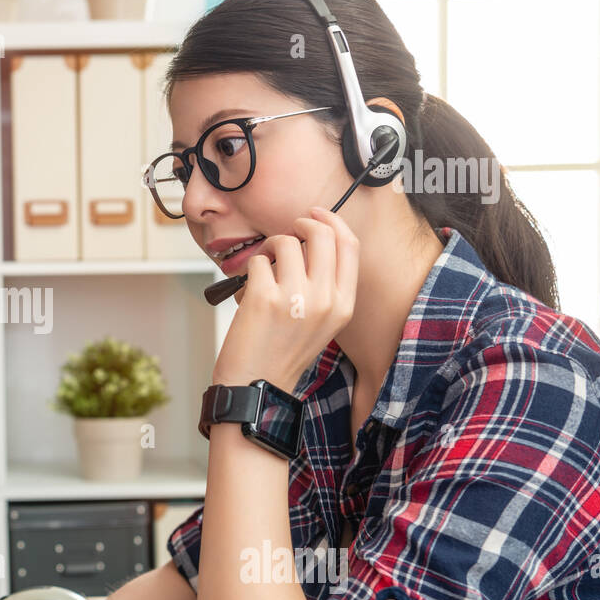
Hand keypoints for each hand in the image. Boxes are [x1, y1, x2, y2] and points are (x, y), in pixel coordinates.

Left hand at [213, 206, 357, 389]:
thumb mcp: (322, 322)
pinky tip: (249, 287)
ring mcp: (295, 298)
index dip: (332, 221)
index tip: (316, 214)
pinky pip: (258, 261)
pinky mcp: (264, 297)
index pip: (350, 245)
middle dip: (300, 224)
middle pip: (322, 234)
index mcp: (344, 305)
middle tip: (287, 233)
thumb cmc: (283, 353)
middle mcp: (325, 300)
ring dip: (271, 247)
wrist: (256, 385)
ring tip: (264, 266)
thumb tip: (312, 240)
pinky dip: (251, 268)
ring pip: (286, 242)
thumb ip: (325, 285)